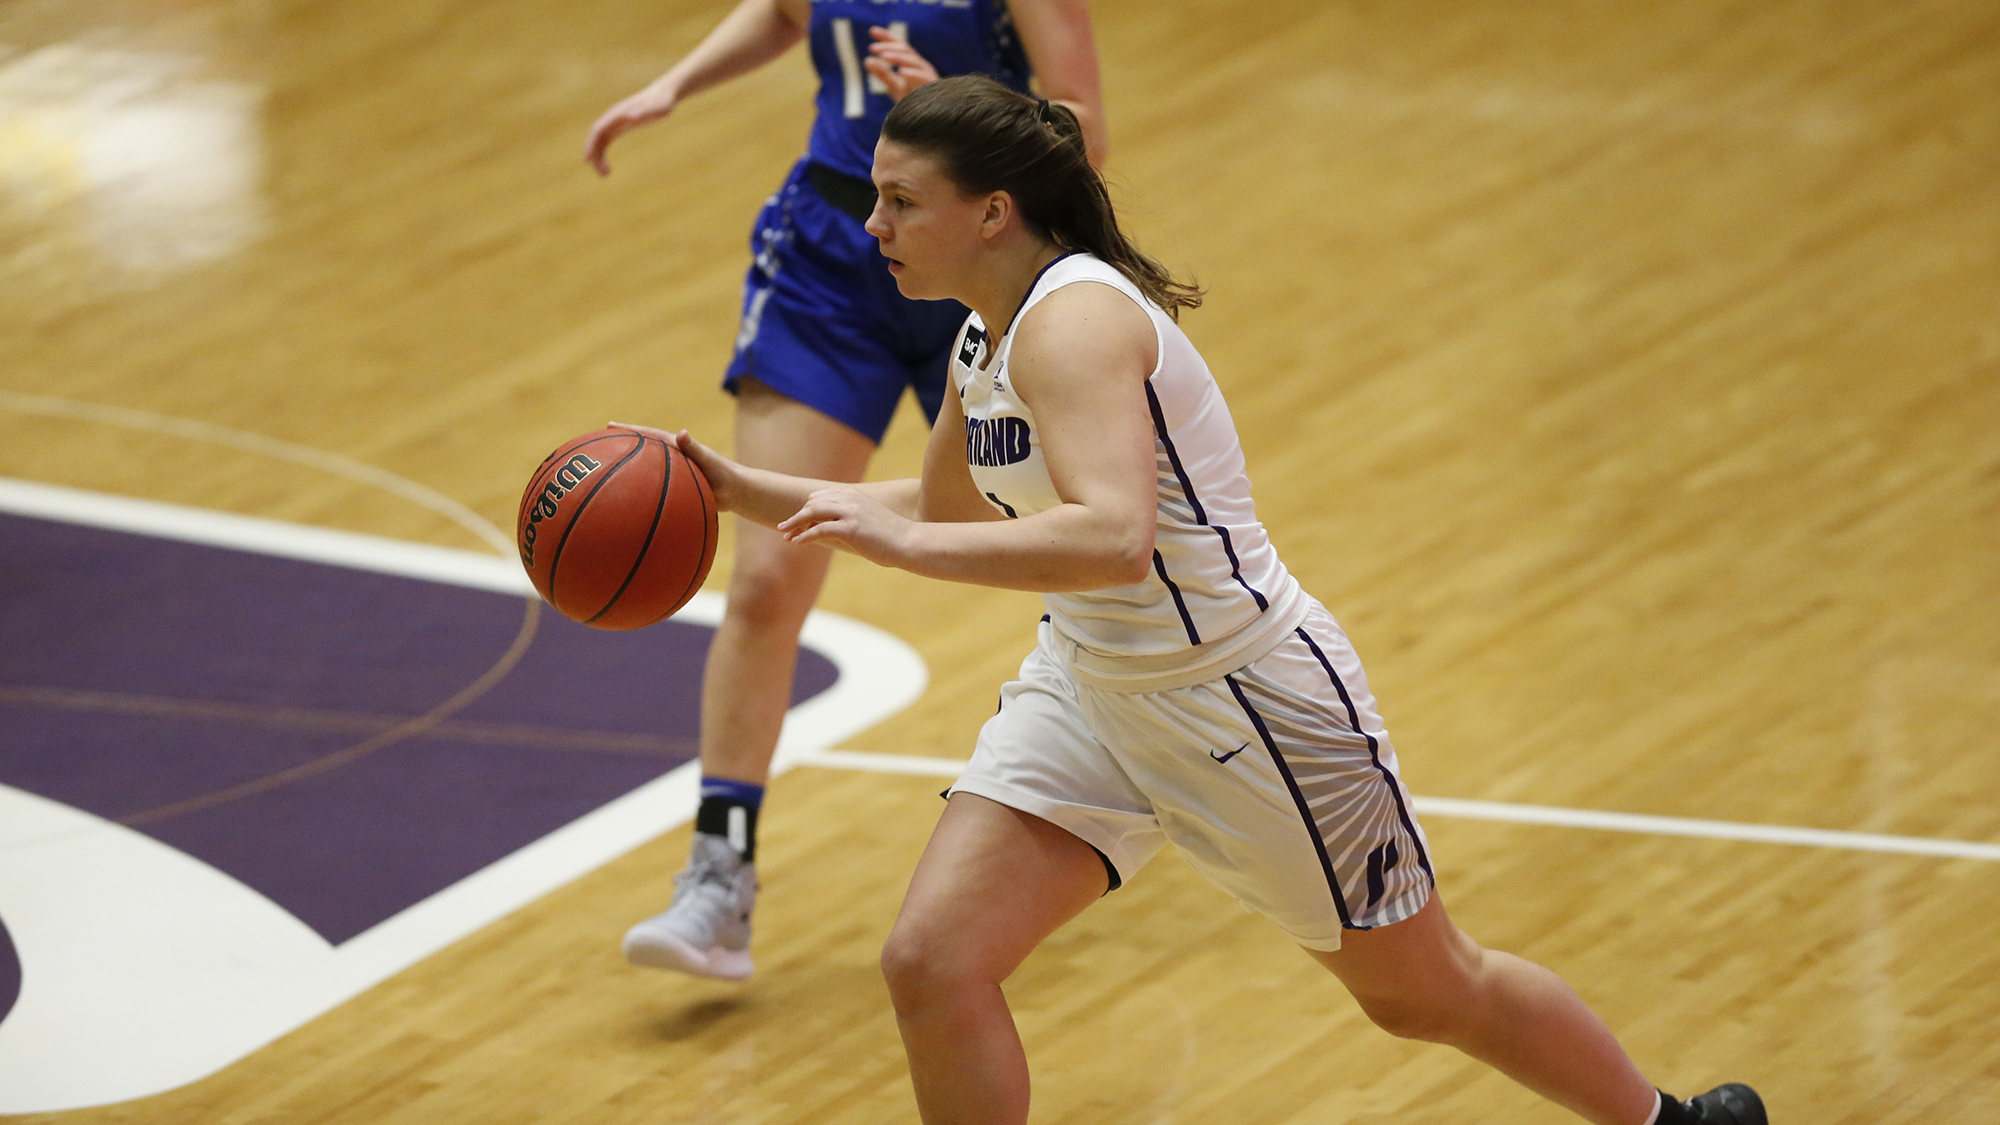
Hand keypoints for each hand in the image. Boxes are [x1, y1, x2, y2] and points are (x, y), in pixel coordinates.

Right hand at [584, 85, 676, 175]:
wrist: (662, 95)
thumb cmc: (661, 103)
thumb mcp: (656, 108)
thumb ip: (644, 112)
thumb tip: (632, 115)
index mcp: (618, 114)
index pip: (598, 129)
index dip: (591, 144)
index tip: (587, 159)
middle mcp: (612, 118)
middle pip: (596, 138)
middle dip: (594, 155)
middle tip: (602, 175)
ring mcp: (614, 123)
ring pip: (599, 143)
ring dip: (598, 158)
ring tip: (605, 176)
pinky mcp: (619, 128)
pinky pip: (605, 143)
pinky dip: (603, 155)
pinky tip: (609, 169)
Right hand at [607, 422, 743, 510]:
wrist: (736, 492)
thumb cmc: (724, 474)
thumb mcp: (708, 460)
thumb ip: (695, 448)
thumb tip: (681, 433)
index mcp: (675, 447)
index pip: (647, 435)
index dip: (628, 430)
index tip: (609, 426)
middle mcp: (670, 458)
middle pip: (641, 450)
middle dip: (621, 446)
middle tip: (598, 445)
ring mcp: (672, 473)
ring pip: (644, 469)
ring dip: (628, 469)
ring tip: (606, 471)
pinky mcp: (675, 487)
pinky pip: (652, 487)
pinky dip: (640, 490)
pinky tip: (628, 501)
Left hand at [777, 485, 912, 564]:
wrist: (909, 542)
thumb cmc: (891, 535)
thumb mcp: (869, 519)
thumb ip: (851, 518)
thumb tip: (835, 529)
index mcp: (854, 494)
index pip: (821, 496)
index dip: (806, 509)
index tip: (797, 521)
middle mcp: (850, 499)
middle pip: (813, 503)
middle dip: (796, 516)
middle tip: (783, 528)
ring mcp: (850, 513)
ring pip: (812, 513)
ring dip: (795, 524)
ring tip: (784, 535)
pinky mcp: (850, 529)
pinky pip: (820, 530)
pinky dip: (805, 536)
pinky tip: (796, 543)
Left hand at [863, 27, 938, 101]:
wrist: (930, 120)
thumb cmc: (915, 103)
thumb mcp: (895, 87)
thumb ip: (883, 74)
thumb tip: (867, 60)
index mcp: (911, 64)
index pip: (899, 46)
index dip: (887, 37)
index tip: (872, 31)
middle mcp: (920, 66)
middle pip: (905, 50)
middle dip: (889, 47)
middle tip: (872, 48)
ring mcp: (928, 75)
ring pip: (913, 61)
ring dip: (899, 57)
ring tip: (884, 56)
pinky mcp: (933, 86)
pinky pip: (923, 77)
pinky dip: (913, 74)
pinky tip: (901, 72)